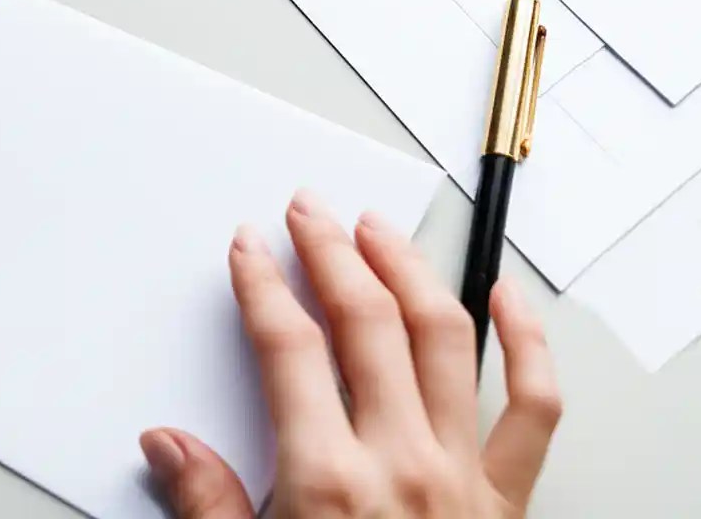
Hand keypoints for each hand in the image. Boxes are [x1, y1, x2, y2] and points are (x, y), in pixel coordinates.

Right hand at [140, 191, 560, 517]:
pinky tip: (504, 294)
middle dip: (330, 252)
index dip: (262, 286)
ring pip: (443, 337)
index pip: (289, 349)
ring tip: (379, 229)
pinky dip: (527, 339)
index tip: (248, 248)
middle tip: (307, 212)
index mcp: (328, 484)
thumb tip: (167, 442)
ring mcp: (463, 474)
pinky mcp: (507, 495)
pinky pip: (533, 402)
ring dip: (408, 269)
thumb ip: (208, 505)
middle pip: (365, 321)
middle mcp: (400, 465)